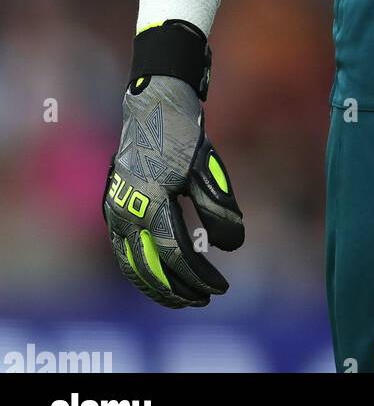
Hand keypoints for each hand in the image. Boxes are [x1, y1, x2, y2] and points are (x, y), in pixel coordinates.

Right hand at [103, 73, 243, 307]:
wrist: (152, 106)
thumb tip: (231, 247)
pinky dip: (140, 271)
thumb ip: (218, 210)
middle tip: (205, 299)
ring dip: (157, 287)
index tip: (222, 287)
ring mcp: (114, 212)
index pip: (177, 255)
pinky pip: (123, 253)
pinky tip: (160, 277)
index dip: (200, 276)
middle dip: (179, 291)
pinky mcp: (110, 209)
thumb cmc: (183, 135)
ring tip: (183, 298)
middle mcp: (127, 211)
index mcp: (152, 201)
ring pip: (132, 266)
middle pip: (151, 269)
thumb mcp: (207, 169)